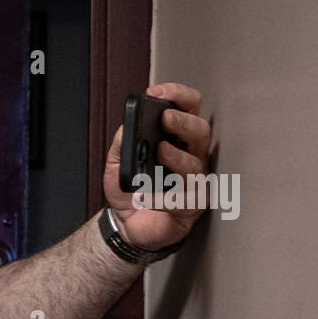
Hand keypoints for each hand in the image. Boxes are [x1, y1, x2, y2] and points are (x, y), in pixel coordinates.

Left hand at [102, 82, 211, 249]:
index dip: (177, 96)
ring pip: (195, 165)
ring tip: (161, 151)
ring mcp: (193, 182)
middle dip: (184, 122)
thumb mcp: (118, 162)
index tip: (156, 92)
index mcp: (177, 140)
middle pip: (200, 132)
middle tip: (165, 118)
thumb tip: (128, 125)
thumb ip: (122, 142)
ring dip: (177, 157)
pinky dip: (165, 197)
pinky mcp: (190, 206)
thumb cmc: (131, 191)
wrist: (126, 226)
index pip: (188, 109)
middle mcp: (191, 156)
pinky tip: (148, 196)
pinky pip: (184, 200)